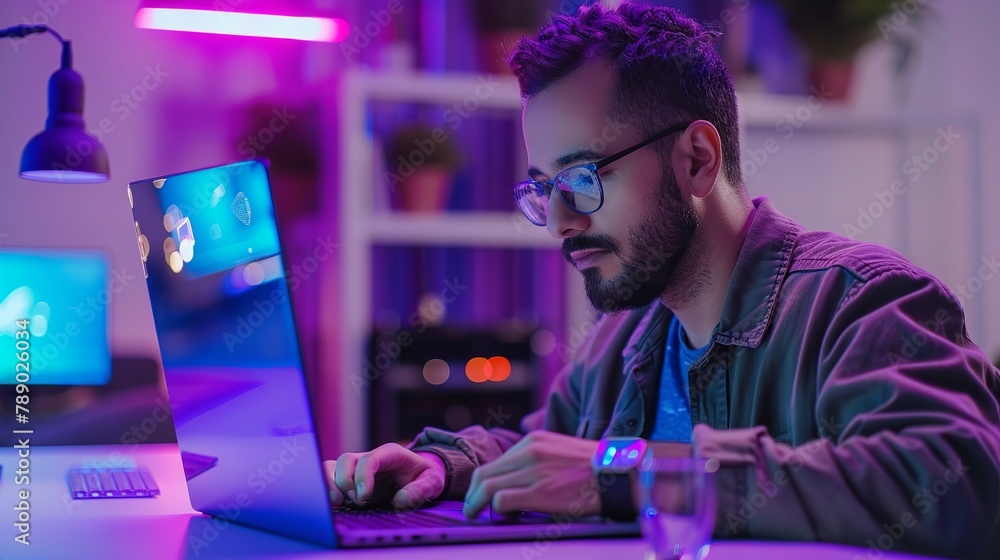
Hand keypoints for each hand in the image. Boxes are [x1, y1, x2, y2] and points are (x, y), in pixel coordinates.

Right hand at [323, 443, 445, 509]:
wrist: (420, 475)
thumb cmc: (425, 476)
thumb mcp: (433, 481)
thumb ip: (421, 489)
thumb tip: (400, 501)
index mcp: (389, 454)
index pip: (369, 459)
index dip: (362, 477)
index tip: (363, 497)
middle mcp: (369, 459)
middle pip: (345, 460)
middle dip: (342, 480)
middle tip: (349, 501)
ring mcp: (357, 469)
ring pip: (332, 467)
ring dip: (330, 484)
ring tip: (336, 503)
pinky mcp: (351, 481)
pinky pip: (331, 480)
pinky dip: (328, 490)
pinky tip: (335, 505)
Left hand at [462, 431, 599, 518]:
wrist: (616, 472)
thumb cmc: (592, 466)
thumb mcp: (560, 448)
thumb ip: (537, 455)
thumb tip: (518, 472)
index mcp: (533, 442)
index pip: (496, 462)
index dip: (483, 481)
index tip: (480, 494)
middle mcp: (529, 453)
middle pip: (485, 473)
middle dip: (473, 494)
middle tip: (471, 508)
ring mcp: (533, 472)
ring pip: (488, 487)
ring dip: (477, 504)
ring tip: (477, 514)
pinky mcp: (539, 492)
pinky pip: (502, 501)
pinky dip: (496, 510)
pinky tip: (503, 517)